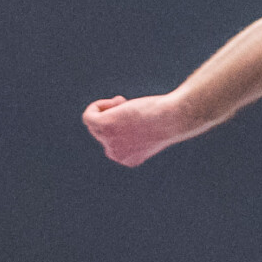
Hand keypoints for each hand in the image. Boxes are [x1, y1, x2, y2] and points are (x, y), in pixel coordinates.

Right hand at [83, 93, 203, 167]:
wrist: (173, 118)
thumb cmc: (169, 121)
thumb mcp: (150, 130)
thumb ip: (134, 131)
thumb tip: (121, 122)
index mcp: (128, 159)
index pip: (112, 142)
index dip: (119, 125)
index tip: (133, 116)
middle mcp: (116, 155)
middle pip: (102, 132)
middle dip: (111, 115)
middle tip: (127, 104)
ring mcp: (109, 142)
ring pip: (94, 123)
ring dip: (106, 109)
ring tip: (123, 102)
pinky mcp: (104, 126)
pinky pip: (88, 116)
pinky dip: (97, 105)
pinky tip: (116, 101)